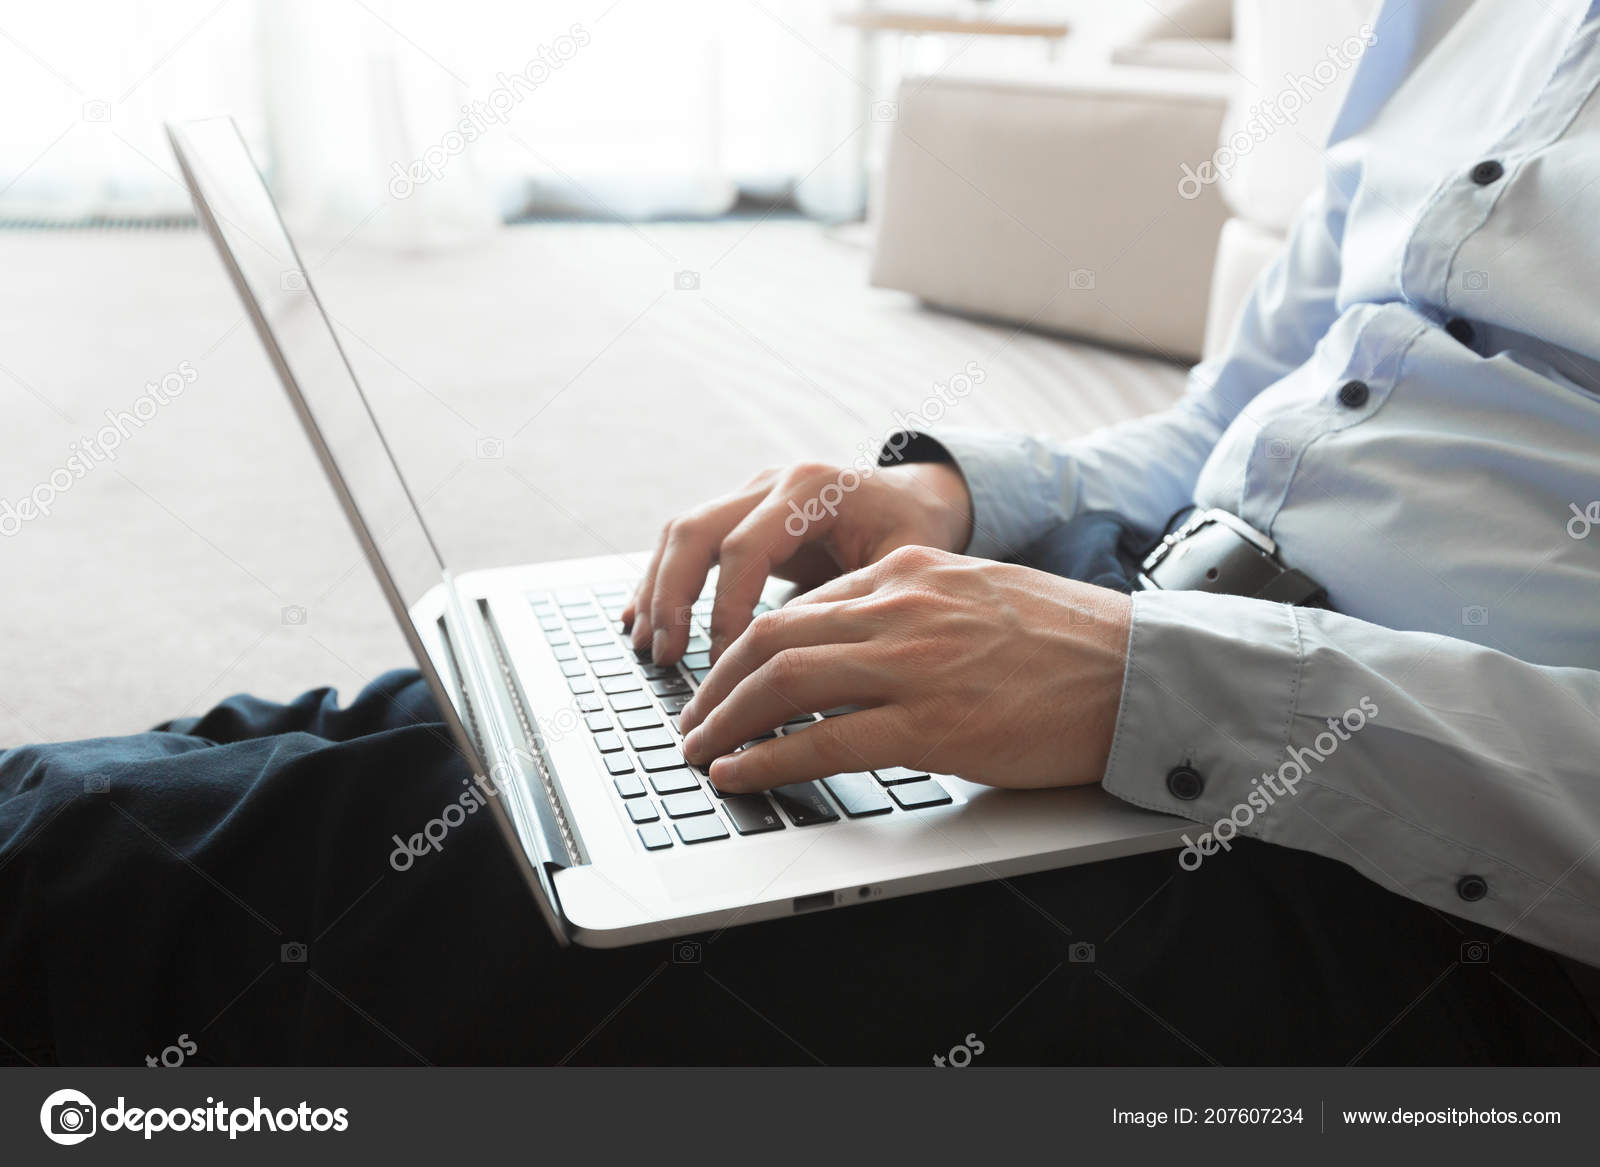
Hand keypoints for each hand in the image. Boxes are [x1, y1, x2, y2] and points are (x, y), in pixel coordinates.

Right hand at [623, 460, 972, 664]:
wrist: (918, 497)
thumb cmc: (915, 531)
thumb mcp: (902, 563)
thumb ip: (852, 601)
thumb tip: (798, 664)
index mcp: (811, 488)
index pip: (746, 547)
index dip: (727, 607)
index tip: (723, 661)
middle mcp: (772, 482)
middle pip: (696, 531)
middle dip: (673, 598)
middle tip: (667, 657)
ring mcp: (750, 493)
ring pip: (680, 533)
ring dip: (658, 593)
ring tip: (650, 649)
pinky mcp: (739, 512)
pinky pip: (686, 542)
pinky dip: (662, 582)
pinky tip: (641, 621)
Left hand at [678, 546, 1132, 792]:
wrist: (1138, 672)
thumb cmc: (1067, 644)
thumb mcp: (976, 598)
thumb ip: (911, 612)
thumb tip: (853, 648)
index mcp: (908, 571)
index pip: (800, 605)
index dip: (747, 648)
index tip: (725, 679)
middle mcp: (899, 606)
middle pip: (770, 637)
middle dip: (716, 683)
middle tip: (693, 719)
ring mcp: (912, 663)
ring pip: (781, 681)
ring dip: (725, 722)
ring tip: (700, 751)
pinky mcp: (930, 723)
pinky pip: (821, 739)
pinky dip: (766, 760)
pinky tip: (739, 776)